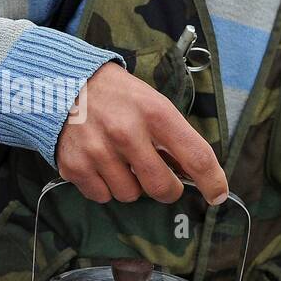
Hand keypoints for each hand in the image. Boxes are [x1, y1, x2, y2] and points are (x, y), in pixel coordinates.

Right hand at [56, 62, 227, 205]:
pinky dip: (105, 186)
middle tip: (160, 178)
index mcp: (155, 113)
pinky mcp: (75, 166)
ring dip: (131, 185)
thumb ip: (173, 136)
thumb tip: (193, 174)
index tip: (217, 195)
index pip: (196, 156)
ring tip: (121, 161)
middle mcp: (127, 132)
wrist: (63, 84)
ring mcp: (99, 151)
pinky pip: (102, 196)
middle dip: (167, 189)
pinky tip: (100, 164)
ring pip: (130, 195)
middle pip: (162, 187)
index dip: (212, 182)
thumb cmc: (117, 96)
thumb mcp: (153, 103)